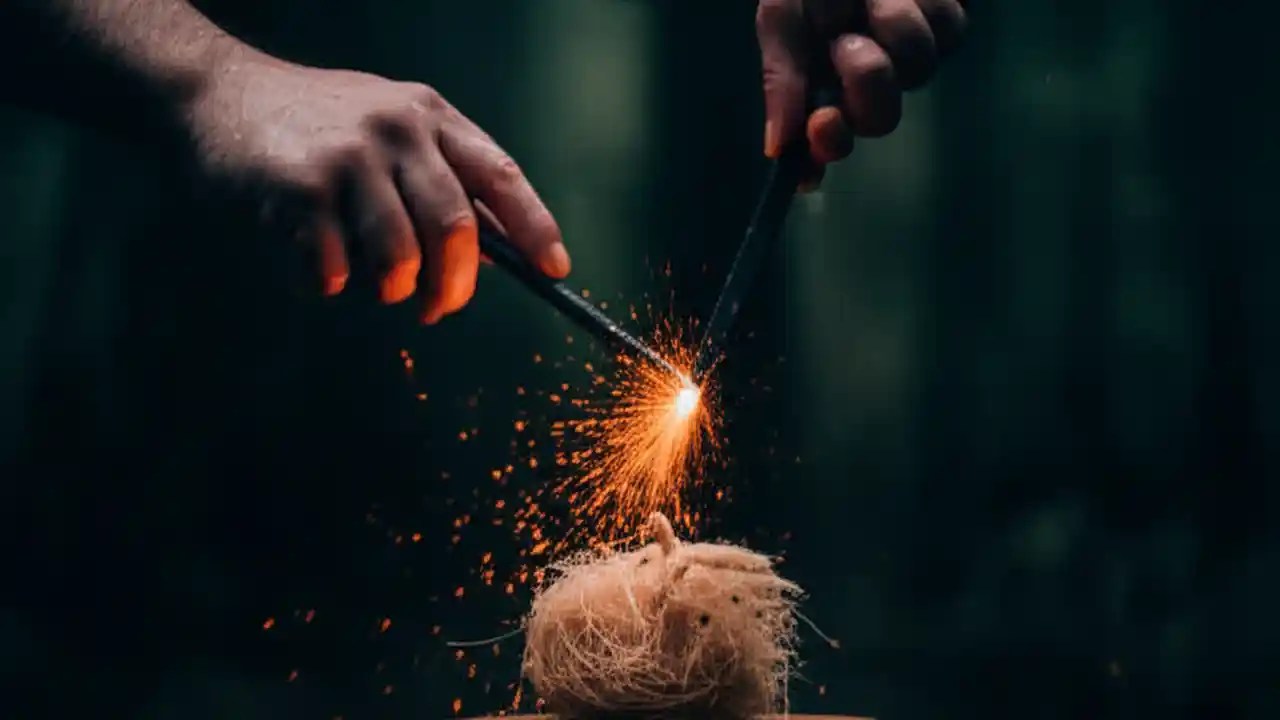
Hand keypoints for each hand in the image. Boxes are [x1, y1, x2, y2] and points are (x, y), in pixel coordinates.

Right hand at [182, 47, 567, 323]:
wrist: (219, 96)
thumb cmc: (320, 128)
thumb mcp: (393, 129)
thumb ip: (443, 180)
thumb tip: (502, 251)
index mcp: (430, 117)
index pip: (500, 176)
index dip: (535, 228)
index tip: (556, 270)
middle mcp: (396, 130)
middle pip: (455, 230)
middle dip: (454, 286)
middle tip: (439, 309)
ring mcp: (347, 157)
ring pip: (399, 260)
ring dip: (390, 289)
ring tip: (371, 279)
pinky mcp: (299, 188)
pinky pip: (338, 270)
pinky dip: (333, 285)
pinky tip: (317, 264)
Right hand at [756, 0, 967, 182]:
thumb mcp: (783, 12)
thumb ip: (779, 75)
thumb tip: (775, 146)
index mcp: (821, 84)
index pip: (827, 140)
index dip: (827, 145)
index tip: (822, 124)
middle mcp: (865, 79)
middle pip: (879, 118)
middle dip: (867, 83)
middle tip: (847, 43)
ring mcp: (910, 56)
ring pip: (918, 70)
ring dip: (893, 27)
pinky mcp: (948, 26)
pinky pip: (949, 34)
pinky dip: (925, 4)